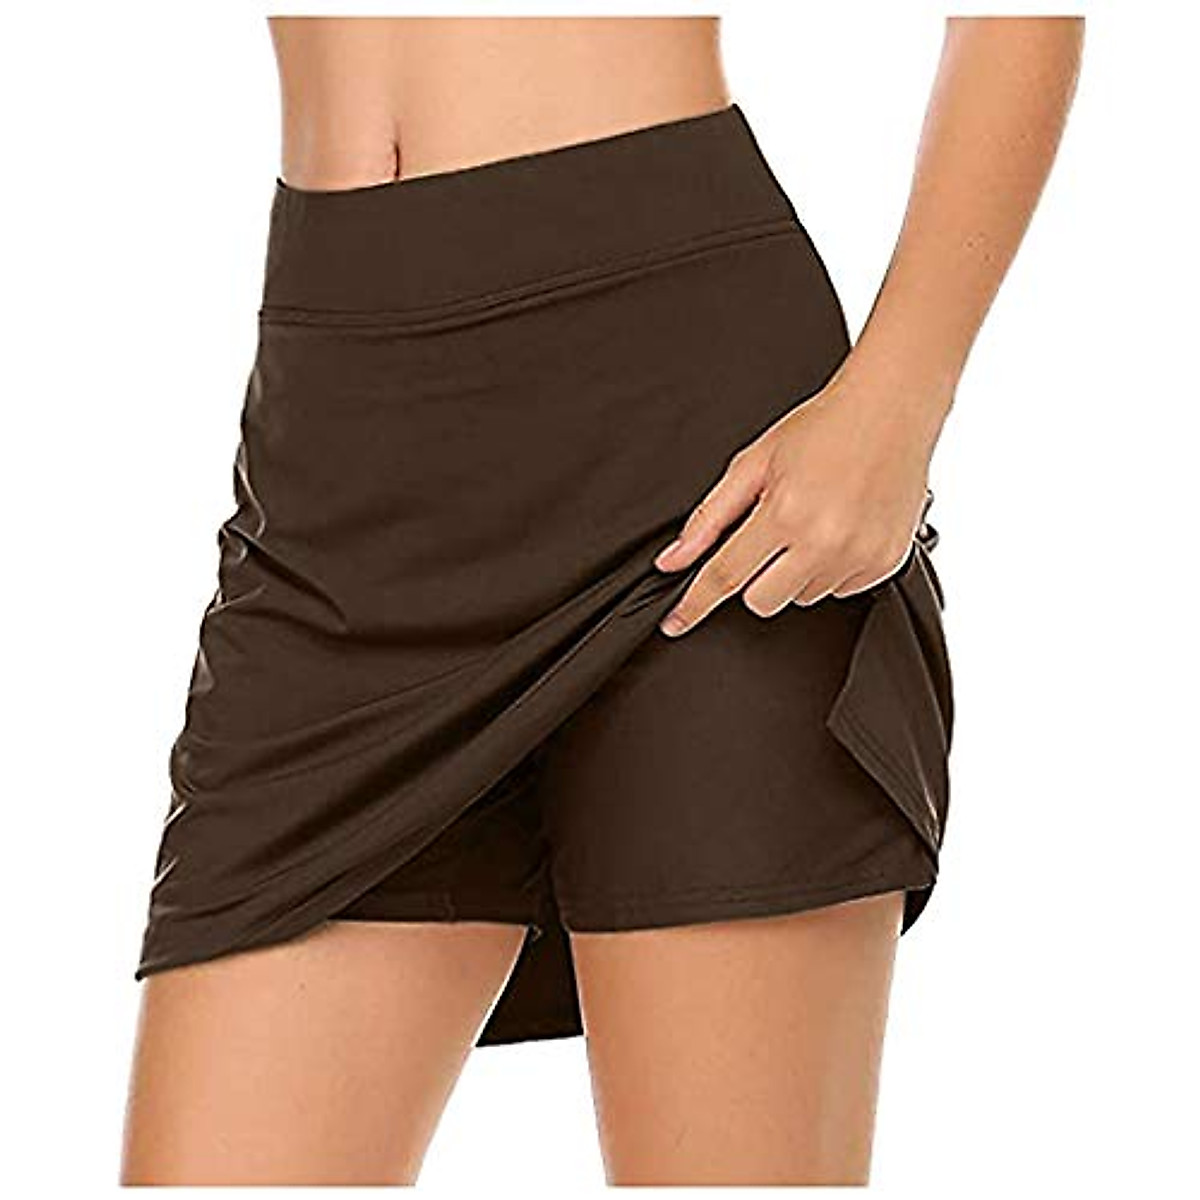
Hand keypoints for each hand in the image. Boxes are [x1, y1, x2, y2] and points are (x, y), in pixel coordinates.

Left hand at [654, 373, 944, 636]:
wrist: (892, 408)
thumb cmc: (824, 427)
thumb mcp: (754, 463)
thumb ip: (709, 518)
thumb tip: (673, 559)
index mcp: (785, 513)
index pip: (725, 576)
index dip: (694, 604)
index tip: (676, 623)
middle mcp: (825, 541)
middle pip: (761, 601)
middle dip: (753, 577)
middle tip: (770, 534)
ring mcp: (859, 556)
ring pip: (800, 598)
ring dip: (795, 572)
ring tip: (813, 521)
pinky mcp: (886, 563)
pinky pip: (840, 591)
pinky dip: (830, 569)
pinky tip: (840, 529)